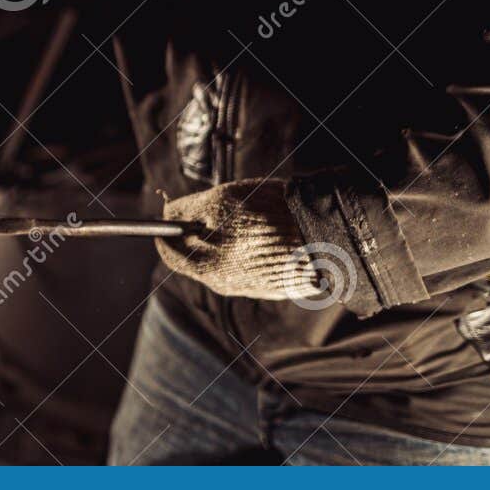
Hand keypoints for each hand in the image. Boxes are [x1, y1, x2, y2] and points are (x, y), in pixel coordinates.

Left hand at [154, 178, 324, 301]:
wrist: (322, 235)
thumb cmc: (267, 215)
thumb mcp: (219, 202)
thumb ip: (187, 211)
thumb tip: (167, 214)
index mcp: (206, 267)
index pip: (170, 252)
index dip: (168, 230)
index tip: (175, 212)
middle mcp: (224, 284)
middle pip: (195, 258)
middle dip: (197, 233)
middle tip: (211, 209)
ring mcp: (249, 288)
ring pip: (223, 261)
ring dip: (224, 240)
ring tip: (245, 218)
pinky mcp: (271, 287)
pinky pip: (247, 267)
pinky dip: (247, 250)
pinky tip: (263, 233)